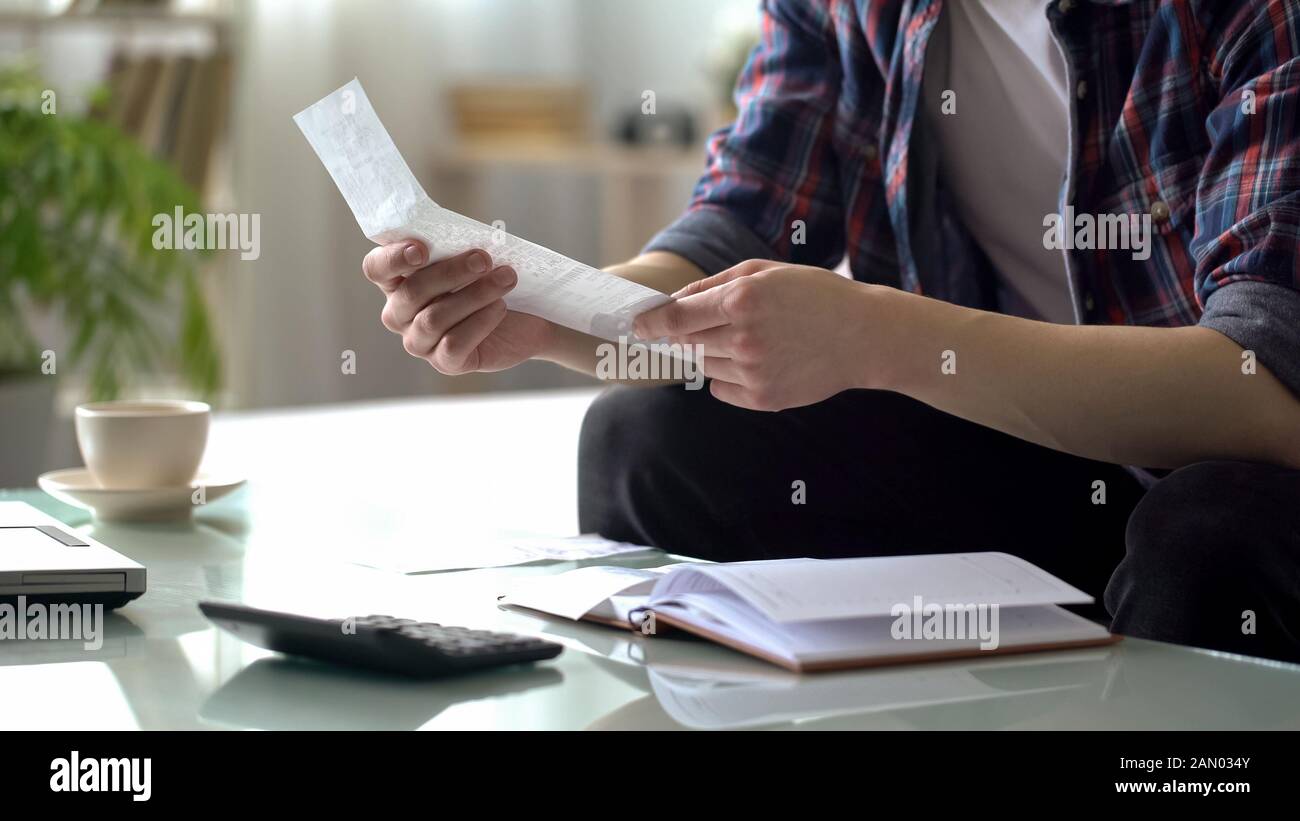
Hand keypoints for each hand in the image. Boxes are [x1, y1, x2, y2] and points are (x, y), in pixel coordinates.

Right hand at [362, 242, 552, 372]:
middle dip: (450, 272)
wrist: (524, 316)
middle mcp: (400, 313)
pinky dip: (480, 322)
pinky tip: (500, 307)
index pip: (376, 267)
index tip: (422, 249)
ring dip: (474, 295)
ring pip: (433, 319)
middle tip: (484, 259)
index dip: (394, 258)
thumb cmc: (490, 278)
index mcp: (397, 280)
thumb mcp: (471, 255)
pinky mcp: (444, 362)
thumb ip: (456, 246)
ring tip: (506, 278)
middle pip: (411, 292)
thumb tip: (465, 243)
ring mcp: (419, 341)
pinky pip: (453, 344)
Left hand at [633, 259, 875, 410]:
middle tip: (703, 326)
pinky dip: (727, 376)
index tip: (638, 325)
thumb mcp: (765, 272)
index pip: (675, 318)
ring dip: (711, 353)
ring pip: (703, 365)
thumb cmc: (814, 295)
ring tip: (748, 339)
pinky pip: (721, 388)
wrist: (863, 336)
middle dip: (683, 335)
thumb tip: (673, 302)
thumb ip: (714, 284)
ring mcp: (752, 372)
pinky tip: (757, 361)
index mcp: (741, 300)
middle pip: (686, 343)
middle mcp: (742, 338)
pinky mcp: (762, 399)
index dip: (650, 322)